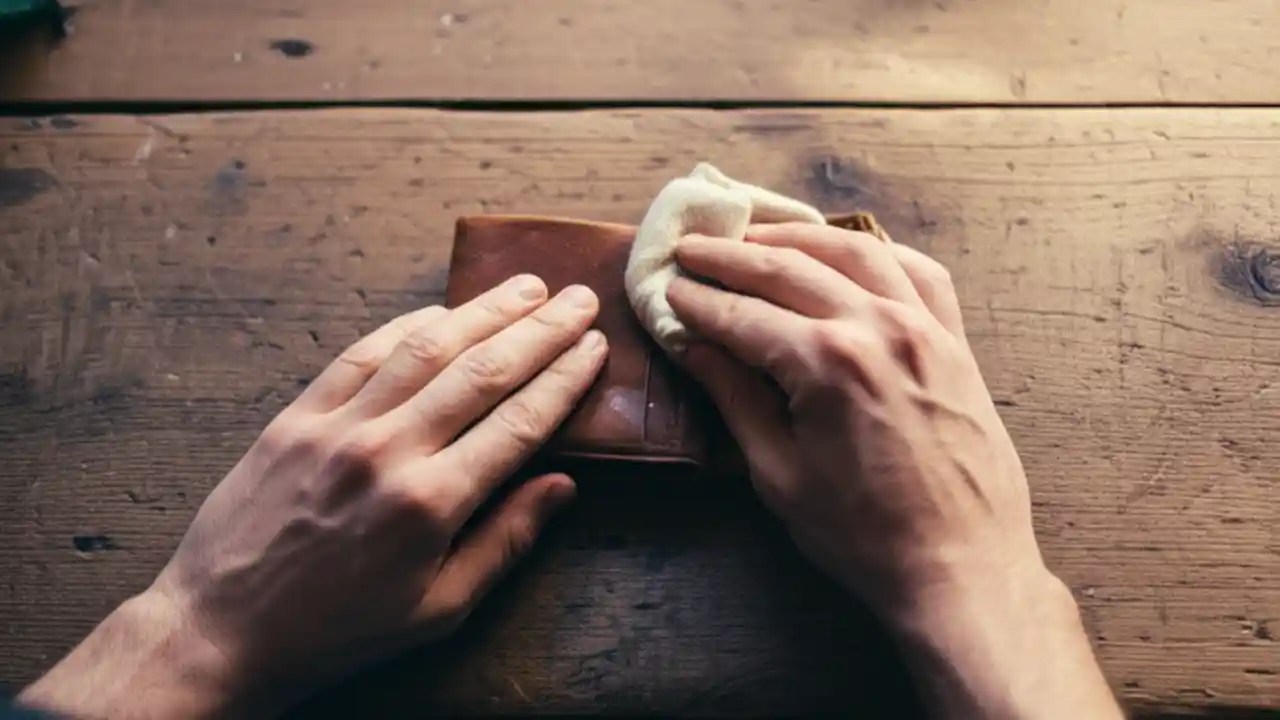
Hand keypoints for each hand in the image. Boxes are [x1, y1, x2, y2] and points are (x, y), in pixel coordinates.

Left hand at [21, 275, 606, 717]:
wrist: (222, 628)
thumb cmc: (338, 631)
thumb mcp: (438, 610)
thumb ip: (505, 543)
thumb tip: (563, 485)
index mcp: (431, 504)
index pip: (519, 422)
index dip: (564, 379)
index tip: (594, 348)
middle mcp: (388, 451)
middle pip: (482, 371)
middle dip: (541, 330)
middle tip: (579, 299)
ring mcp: (338, 426)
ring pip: (426, 347)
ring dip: (483, 311)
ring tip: (527, 287)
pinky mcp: (297, 416)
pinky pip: (362, 353)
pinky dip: (408, 325)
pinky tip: (442, 310)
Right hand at [667, 225, 1119, 717]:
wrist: (960, 567)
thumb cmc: (862, 536)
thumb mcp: (778, 474)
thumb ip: (736, 398)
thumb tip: (695, 346)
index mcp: (826, 364)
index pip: (742, 315)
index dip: (697, 300)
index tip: (666, 288)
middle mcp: (877, 327)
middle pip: (789, 268)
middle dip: (731, 256)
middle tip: (690, 248)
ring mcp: (923, 328)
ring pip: (854, 250)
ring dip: (797, 236)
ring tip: (755, 234)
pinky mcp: (954, 341)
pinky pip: (918, 272)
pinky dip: (877, 251)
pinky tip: (846, 252)